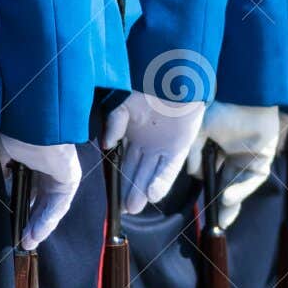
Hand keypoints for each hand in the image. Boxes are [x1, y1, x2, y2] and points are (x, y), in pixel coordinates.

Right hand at [0, 135, 80, 249]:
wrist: (34, 125)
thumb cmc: (20, 133)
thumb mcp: (5, 154)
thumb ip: (3, 170)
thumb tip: (2, 182)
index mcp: (37, 165)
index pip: (31, 194)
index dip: (23, 212)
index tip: (14, 227)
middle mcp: (50, 172)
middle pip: (41, 205)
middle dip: (30, 225)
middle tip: (22, 242)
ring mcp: (62, 176)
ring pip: (51, 208)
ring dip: (39, 227)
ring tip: (29, 243)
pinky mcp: (70, 179)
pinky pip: (59, 205)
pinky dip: (48, 220)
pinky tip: (38, 233)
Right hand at [101, 90, 204, 213]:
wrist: (176, 77)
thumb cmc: (149, 86)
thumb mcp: (125, 104)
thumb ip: (114, 123)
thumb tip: (106, 144)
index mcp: (134, 135)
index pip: (124, 163)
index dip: (119, 180)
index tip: (113, 196)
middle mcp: (149, 144)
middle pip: (137, 172)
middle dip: (130, 191)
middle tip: (124, 209)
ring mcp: (165, 146)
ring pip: (151, 174)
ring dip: (143, 190)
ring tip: (134, 207)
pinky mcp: (181, 146)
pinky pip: (170, 167)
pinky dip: (161, 181)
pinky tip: (152, 195)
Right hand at [184, 102, 278, 227]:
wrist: (245, 93)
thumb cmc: (220, 105)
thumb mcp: (196, 132)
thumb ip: (191, 154)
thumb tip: (194, 175)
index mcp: (218, 146)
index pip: (212, 174)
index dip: (208, 191)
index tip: (200, 207)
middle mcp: (235, 151)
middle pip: (227, 184)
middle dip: (222, 206)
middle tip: (215, 226)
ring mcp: (251, 153)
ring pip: (241, 184)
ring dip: (232, 201)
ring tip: (223, 218)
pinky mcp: (265, 155)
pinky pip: (254, 178)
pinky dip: (242, 189)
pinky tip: (228, 197)